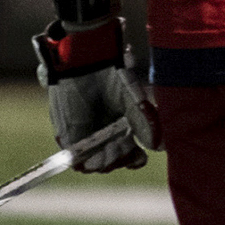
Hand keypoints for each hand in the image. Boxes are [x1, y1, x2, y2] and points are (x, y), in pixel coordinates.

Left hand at [33, 17, 159, 172]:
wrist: (86, 60)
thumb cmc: (111, 75)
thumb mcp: (133, 99)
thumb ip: (144, 122)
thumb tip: (158, 146)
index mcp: (123, 128)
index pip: (130, 155)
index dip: (133, 160)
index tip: (138, 157)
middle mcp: (104, 135)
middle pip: (113, 161)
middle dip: (118, 159)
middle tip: (121, 147)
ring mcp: (85, 136)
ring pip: (94, 164)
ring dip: (102, 162)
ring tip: (107, 152)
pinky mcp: (67, 133)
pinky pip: (73, 155)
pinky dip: (81, 159)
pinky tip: (89, 157)